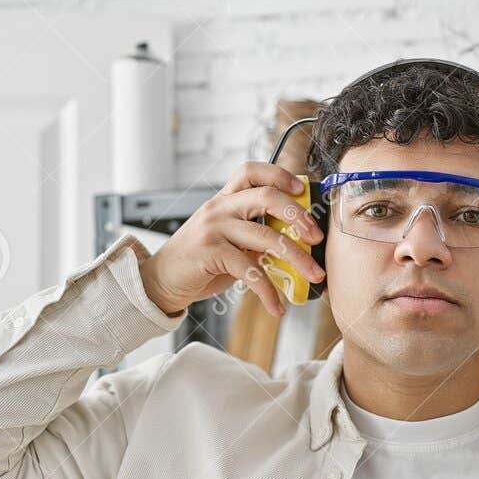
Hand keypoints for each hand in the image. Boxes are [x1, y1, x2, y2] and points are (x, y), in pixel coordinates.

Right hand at [139, 161, 324, 318]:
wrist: (162, 280)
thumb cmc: (201, 261)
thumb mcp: (228, 239)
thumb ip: (254, 233)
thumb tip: (298, 243)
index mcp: (226, 198)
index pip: (252, 171)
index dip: (279, 174)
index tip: (302, 188)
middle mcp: (220, 207)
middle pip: (266, 197)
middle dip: (298, 216)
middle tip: (316, 238)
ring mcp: (214, 228)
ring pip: (265, 236)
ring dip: (296, 258)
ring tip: (314, 275)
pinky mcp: (210, 253)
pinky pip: (249, 270)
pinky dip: (268, 291)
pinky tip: (277, 306)